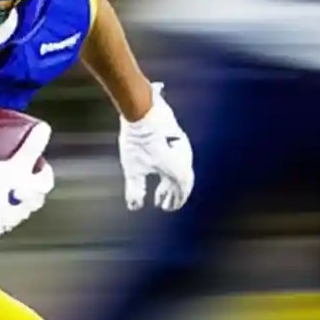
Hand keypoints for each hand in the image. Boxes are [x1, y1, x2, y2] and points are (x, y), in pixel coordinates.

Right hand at [0, 114, 55, 246]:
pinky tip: (5, 208)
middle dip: (45, 172)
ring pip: (35, 200)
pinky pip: (18, 215)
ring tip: (24, 189)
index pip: (33, 148)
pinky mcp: (10, 225)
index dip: (39, 135)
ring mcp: (21, 210)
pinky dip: (15, 209)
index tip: (44, 128)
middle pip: (45, 180)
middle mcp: (27, 190)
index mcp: (19, 171)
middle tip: (41, 167)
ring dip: (33, 193)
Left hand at [120, 82, 194, 211]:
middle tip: (161, 203)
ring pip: (179, 168)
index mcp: (179, 171)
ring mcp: (182, 146)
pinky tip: (159, 168)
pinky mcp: (176, 135)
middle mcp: (185, 159)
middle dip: (171, 193)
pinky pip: (176, 157)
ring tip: (159, 189)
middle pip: (181, 181)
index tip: (168, 208)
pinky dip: (169, 168)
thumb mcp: (133, 170)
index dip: (176, 202)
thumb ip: (135, 190)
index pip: (182, 191)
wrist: (142, 111)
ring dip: (169, 181)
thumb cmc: (138, 142)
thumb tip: (135, 206)